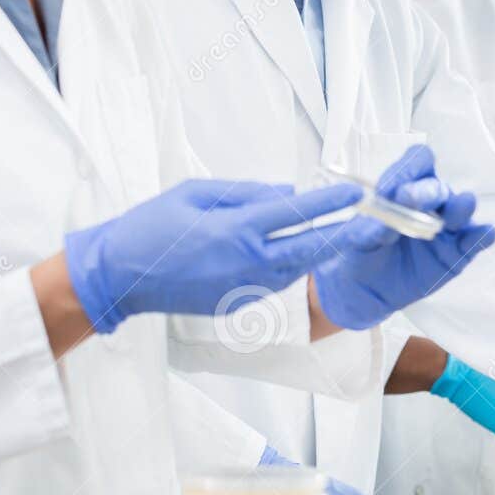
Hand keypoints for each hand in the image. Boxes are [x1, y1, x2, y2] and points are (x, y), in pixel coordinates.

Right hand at [65, 179, 361, 332]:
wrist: (120, 277)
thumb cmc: (151, 226)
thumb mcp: (194, 193)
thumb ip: (244, 192)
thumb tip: (286, 192)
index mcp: (237, 230)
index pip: (296, 213)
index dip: (329, 200)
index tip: (355, 191)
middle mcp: (247, 263)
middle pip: (311, 249)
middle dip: (345, 235)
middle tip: (374, 223)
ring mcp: (244, 288)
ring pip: (296, 268)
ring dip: (321, 252)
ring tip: (348, 234)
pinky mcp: (236, 304)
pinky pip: (273, 280)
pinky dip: (291, 266)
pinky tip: (302, 253)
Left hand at [312, 145, 494, 330]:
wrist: (366, 289)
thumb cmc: (362, 251)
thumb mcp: (359, 238)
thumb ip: (372, 228)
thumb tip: (383, 223)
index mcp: (407, 186)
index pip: (417, 162)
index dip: (408, 169)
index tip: (389, 188)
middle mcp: (431, 202)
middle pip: (437, 187)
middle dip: (426, 191)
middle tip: (410, 199)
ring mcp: (447, 227)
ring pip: (461, 209)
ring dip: (461, 207)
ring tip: (458, 207)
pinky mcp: (458, 253)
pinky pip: (474, 241)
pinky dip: (481, 236)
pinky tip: (484, 233)